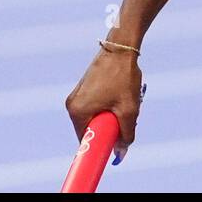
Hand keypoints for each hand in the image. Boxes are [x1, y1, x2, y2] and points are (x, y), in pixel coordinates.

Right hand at [65, 46, 143, 162]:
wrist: (121, 48)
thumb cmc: (123, 78)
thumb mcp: (128, 110)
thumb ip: (126, 134)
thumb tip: (121, 153)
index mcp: (77, 112)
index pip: (86, 141)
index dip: (100, 146)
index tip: (114, 145)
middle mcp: (72, 105)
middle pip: (92, 129)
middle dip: (109, 127)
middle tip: (125, 115)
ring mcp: (77, 96)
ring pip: (96, 117)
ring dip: (111, 115)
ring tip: (124, 100)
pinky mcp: (84, 88)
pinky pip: (96, 106)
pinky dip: (108, 106)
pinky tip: (120, 93)